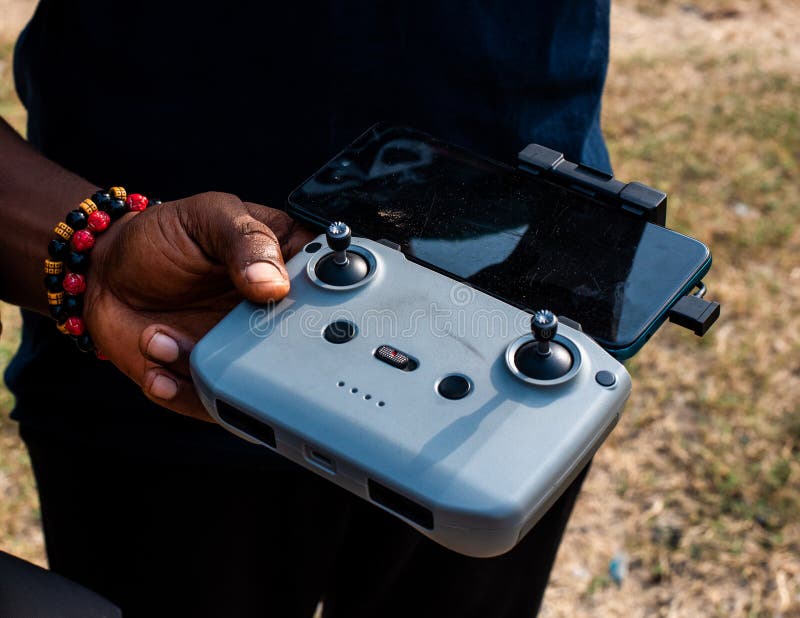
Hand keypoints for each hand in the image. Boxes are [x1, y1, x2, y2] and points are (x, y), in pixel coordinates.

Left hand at [83, 192, 314, 419]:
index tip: (291, 302)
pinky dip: (181, 390)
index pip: (331, 289)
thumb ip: (246, 240)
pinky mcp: (212, 379)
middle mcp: (273, 316)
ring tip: (162, 338)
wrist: (107, 275)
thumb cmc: (162, 237)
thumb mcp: (208, 216)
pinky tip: (158, 360)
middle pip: (304, 351)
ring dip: (202, 368)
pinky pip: (213, 404)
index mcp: (288, 267)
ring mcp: (244, 351)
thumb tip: (274, 283)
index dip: (328, 302)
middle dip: (267, 355)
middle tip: (229, 337)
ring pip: (255, 385)